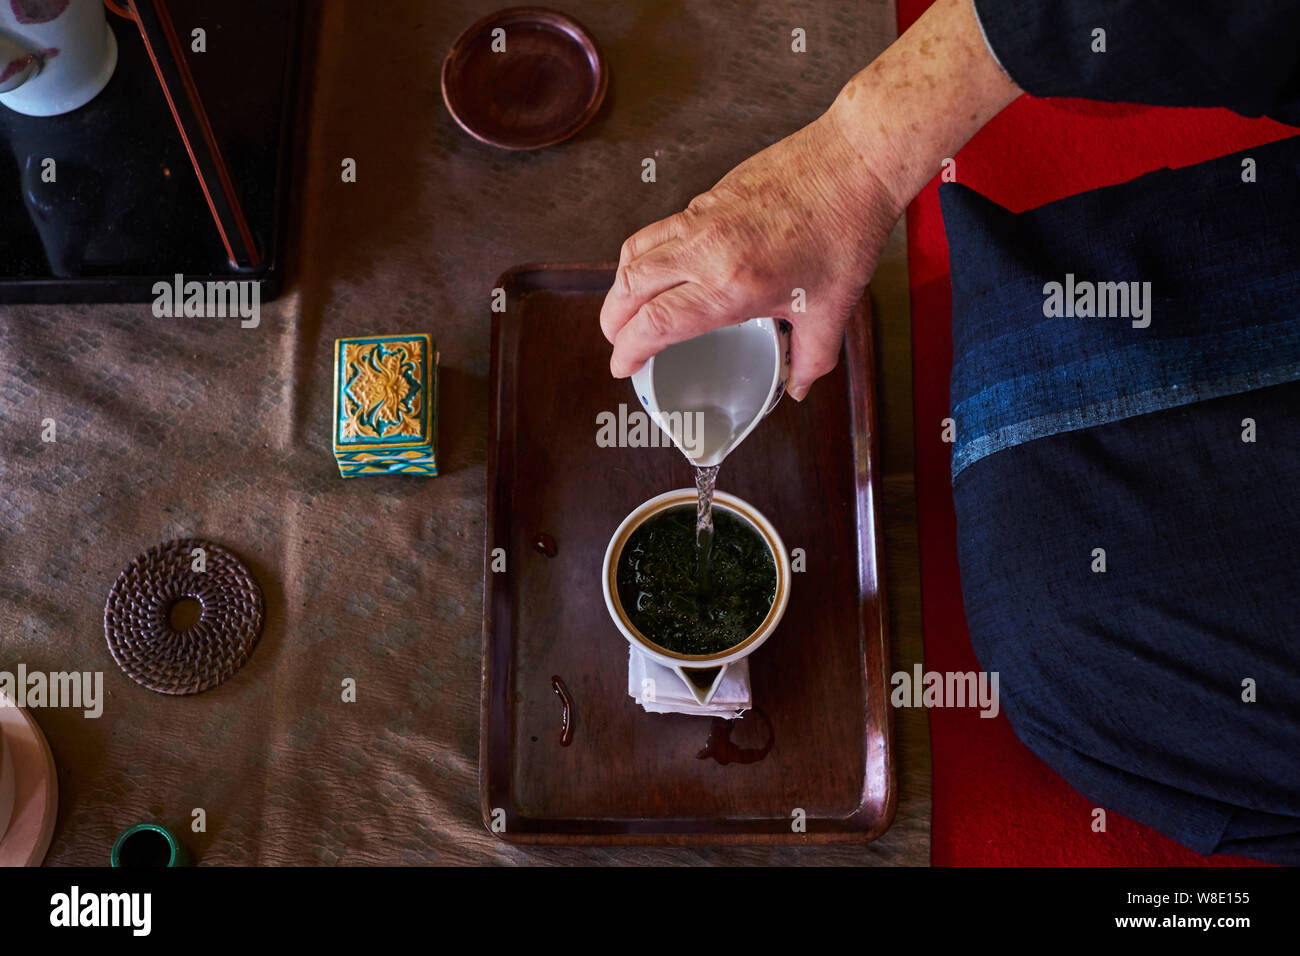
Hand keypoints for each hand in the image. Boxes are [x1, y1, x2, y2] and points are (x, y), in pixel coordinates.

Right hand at [599, 109, 900, 400]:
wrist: (854, 162)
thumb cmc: (845, 229)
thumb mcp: (833, 310)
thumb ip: (812, 358)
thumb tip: (799, 387)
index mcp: (732, 285)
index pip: (655, 323)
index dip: (628, 350)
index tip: (623, 366)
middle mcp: (706, 250)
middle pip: (630, 287)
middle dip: (613, 321)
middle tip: (618, 340)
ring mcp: (702, 217)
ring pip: (636, 252)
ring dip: (622, 285)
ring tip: (627, 306)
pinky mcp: (708, 196)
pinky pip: (659, 229)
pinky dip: (646, 254)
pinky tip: (662, 268)